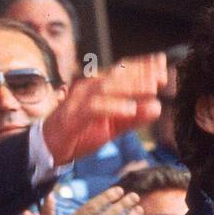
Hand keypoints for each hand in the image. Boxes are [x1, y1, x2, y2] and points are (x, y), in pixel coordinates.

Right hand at [41, 52, 163, 165]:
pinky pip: (95, 107)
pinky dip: (113, 107)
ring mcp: (79, 100)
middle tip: (162, 74)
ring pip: (107, 88)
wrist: (49, 148)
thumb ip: (134, 117)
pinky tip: (130, 109)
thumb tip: (157, 107)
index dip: (143, 67)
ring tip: (151, 88)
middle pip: (117, 75)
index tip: (164, 66)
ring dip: (131, 87)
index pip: (123, 71)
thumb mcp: (112, 126)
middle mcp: (89, 88)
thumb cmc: (80, 133)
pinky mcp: (73, 114)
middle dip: (141, 73)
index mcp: (98, 87)